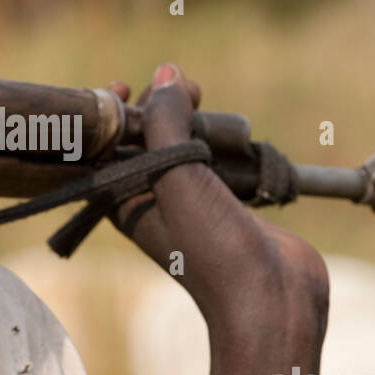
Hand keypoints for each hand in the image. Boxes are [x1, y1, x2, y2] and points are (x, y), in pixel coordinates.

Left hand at [104, 63, 327, 358]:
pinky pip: (219, 163)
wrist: (271, 300)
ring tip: (203, 99)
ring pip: (186, 147)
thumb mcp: (176, 174)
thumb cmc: (212, 247)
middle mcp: (154, 200)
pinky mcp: (229, 205)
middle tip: (183, 87)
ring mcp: (194, 203)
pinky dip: (226, 145)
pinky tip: (236, 136)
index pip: (104, 146)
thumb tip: (167, 75)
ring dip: (195, 122)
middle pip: (146, 140)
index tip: (127, 86)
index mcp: (125, 200)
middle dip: (159, 107)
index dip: (109, 113)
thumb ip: (165, 122)